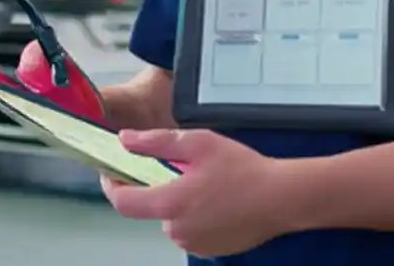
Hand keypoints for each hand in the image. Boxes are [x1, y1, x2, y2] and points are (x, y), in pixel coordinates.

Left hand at [101, 129, 297, 257]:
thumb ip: (157, 142)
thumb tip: (124, 140)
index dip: (112, 185)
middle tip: (186, 168)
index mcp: (170, 203)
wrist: (281, 198)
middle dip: (162, 188)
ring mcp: (194, 245)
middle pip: (153, 208)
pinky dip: (198, 216)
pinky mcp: (210, 251)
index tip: (112, 171)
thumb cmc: (242, 168)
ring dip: (181, 203)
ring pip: (174, 219)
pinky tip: (220, 202)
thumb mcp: (200, 143)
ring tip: (210, 184)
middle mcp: (176, 230)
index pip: (123, 201)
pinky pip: (192, 231)